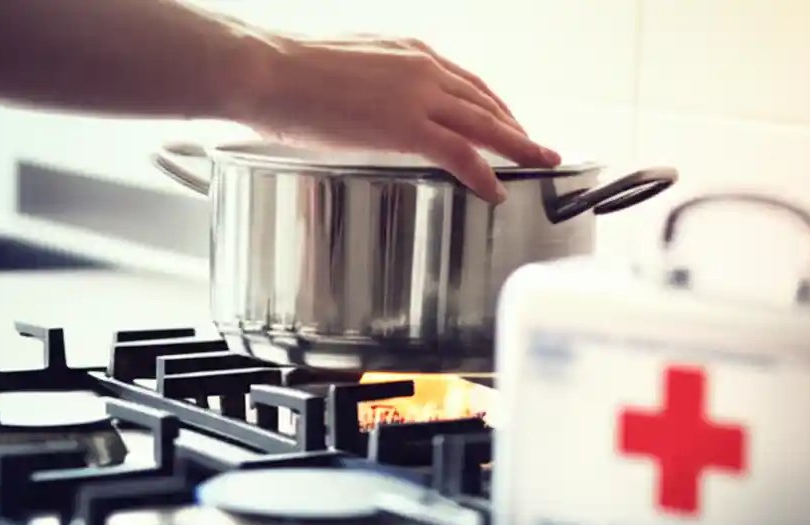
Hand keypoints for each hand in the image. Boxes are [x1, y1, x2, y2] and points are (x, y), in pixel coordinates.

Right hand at [239, 34, 560, 202]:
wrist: (270, 70)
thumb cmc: (290, 72)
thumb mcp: (347, 64)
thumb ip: (372, 82)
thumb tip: (368, 103)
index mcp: (409, 51)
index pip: (464, 81)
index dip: (492, 105)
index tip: (505, 122)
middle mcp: (423, 68)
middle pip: (485, 101)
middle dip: (515, 126)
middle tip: (537, 147)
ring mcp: (418, 96)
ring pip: (485, 124)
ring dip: (518, 145)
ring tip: (539, 163)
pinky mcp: (407, 125)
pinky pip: (461, 153)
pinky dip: (484, 172)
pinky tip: (497, 189)